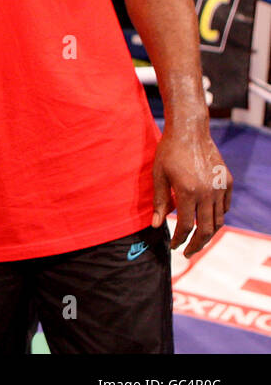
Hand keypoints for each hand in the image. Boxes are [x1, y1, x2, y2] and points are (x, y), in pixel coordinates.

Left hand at [152, 126, 231, 256]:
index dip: (180, 240)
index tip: (174, 246)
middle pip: (206, 229)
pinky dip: (217, 216)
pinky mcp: (228, 181)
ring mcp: (221, 187)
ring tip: (198, 239)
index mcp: (188, 192)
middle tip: (188, 253)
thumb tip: (156, 226)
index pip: (186, 226)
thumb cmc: (169, 152)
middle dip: (197, 244)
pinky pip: (225, 206)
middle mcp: (208, 192)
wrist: (190, 131)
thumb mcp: (158, 176)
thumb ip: (160, 202)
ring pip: (219, 220)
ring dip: (208, 233)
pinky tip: (207, 219)